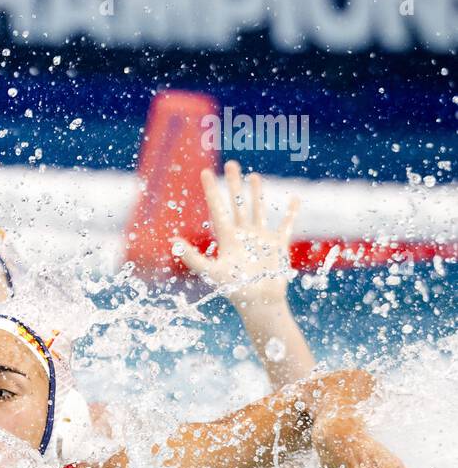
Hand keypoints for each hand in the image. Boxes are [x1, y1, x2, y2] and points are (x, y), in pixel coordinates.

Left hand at [175, 160, 298, 309]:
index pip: (217, 208)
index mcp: (228, 238)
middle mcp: (243, 235)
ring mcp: (260, 239)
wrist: (259, 303)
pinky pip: (285, 225)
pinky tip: (294, 199)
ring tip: (254, 176)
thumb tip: (174, 244)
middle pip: (237, 204)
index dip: (211, 191)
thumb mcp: (212, 273)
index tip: (205, 172)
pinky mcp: (277, 245)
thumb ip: (193, 258)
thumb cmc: (235, 290)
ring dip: (256, 193)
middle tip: (231, 164)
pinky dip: (290, 213)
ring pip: (257, 210)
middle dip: (234, 184)